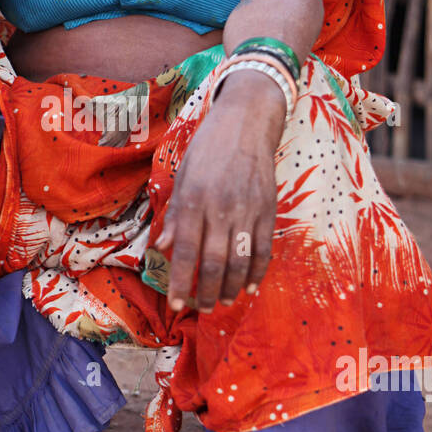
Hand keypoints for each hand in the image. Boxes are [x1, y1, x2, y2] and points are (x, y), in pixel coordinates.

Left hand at [155, 71, 283, 311]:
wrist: (247, 123)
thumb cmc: (207, 150)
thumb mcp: (182, 177)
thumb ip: (174, 216)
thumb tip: (163, 249)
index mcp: (194, 200)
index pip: (185, 251)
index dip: (180, 282)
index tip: (176, 305)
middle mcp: (220, 208)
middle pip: (214, 263)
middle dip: (205, 292)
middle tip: (200, 308)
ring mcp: (247, 210)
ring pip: (240, 262)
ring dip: (230, 288)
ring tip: (221, 301)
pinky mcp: (268, 210)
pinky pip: (264, 250)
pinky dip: (257, 273)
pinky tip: (249, 287)